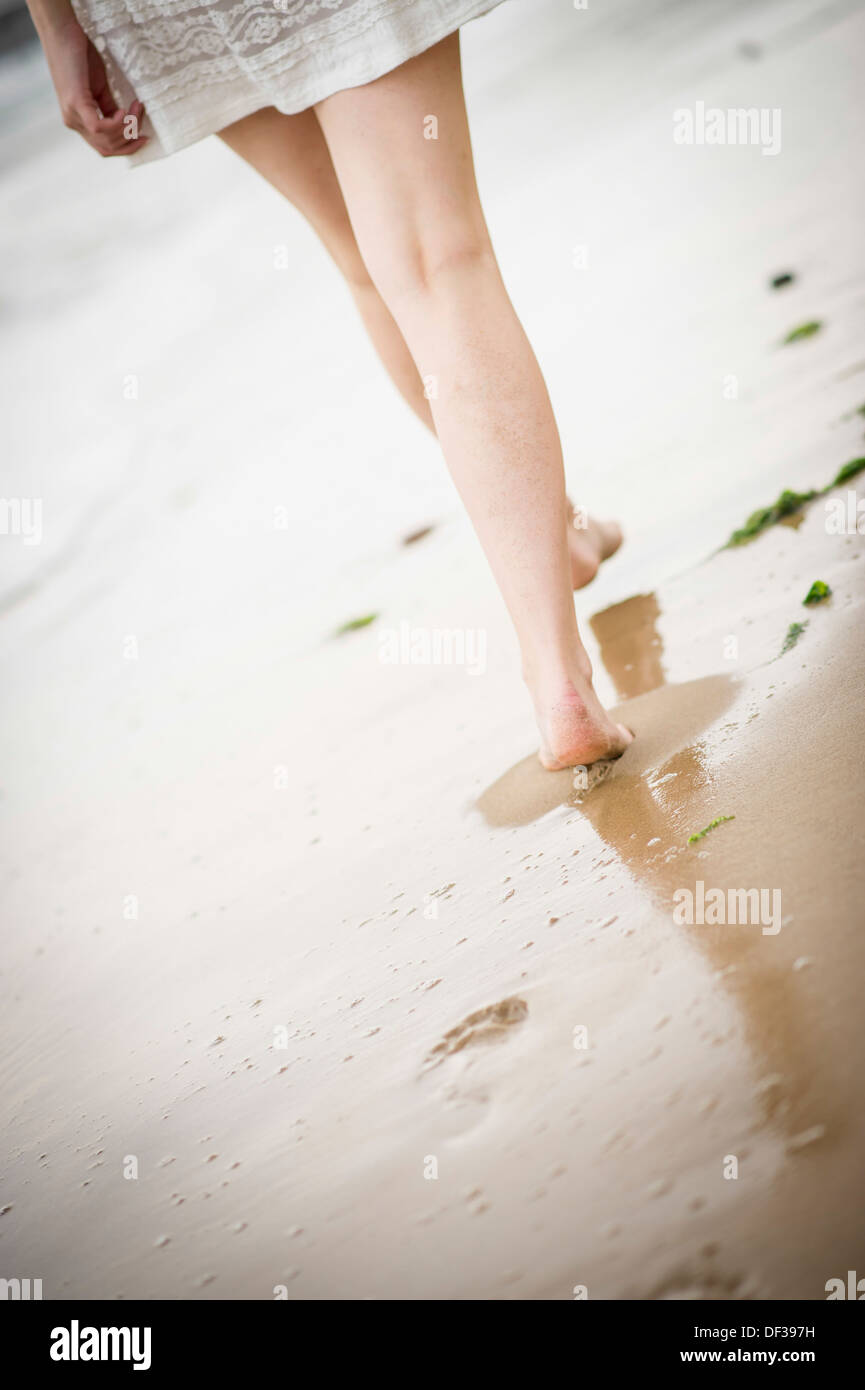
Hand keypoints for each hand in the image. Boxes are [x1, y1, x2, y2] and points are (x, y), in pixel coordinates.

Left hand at [30, 3, 148, 156]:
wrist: (61, 31)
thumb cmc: (80, 55)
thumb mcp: (100, 87)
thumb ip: (109, 108)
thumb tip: (126, 123)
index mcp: (79, 121)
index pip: (105, 147)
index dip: (127, 147)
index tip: (144, 136)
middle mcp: (73, 122)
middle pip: (108, 148)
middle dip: (130, 136)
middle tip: (141, 112)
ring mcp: (72, 115)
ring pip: (106, 140)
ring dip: (127, 127)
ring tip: (136, 107)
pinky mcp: (74, 103)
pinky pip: (98, 128)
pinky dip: (115, 124)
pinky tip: (124, 112)